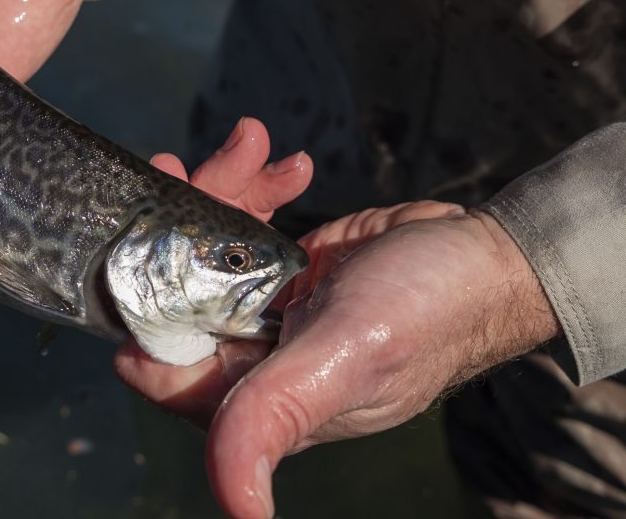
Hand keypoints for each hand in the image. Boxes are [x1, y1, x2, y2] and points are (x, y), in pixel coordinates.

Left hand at [117, 128, 561, 518]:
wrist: (495, 258)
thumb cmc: (431, 314)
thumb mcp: (344, 358)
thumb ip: (276, 413)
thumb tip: (239, 509)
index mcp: (254, 393)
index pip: (160, 362)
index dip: (134, 305)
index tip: (131, 240)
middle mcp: (255, 354)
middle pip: (174, 289)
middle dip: (175, 222)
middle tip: (180, 162)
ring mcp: (271, 305)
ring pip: (206, 245)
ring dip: (221, 188)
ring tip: (251, 142)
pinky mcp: (290, 263)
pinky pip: (248, 222)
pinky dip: (258, 186)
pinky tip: (290, 165)